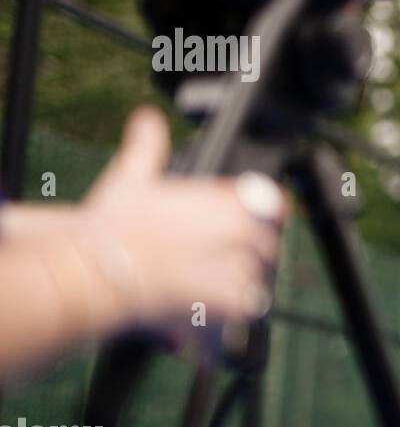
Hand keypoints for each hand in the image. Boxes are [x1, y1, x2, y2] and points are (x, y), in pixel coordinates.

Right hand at [78, 105, 286, 328]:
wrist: (98, 271)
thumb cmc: (114, 227)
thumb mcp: (133, 176)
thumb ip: (147, 144)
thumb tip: (147, 119)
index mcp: (231, 199)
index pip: (274, 203)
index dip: (265, 213)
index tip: (252, 224)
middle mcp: (244, 231)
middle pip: (266, 244)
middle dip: (247, 252)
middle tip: (213, 259)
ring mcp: (242, 267)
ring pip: (257, 275)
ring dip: (238, 280)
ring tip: (204, 283)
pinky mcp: (233, 302)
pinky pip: (248, 305)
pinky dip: (231, 307)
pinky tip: (209, 304)